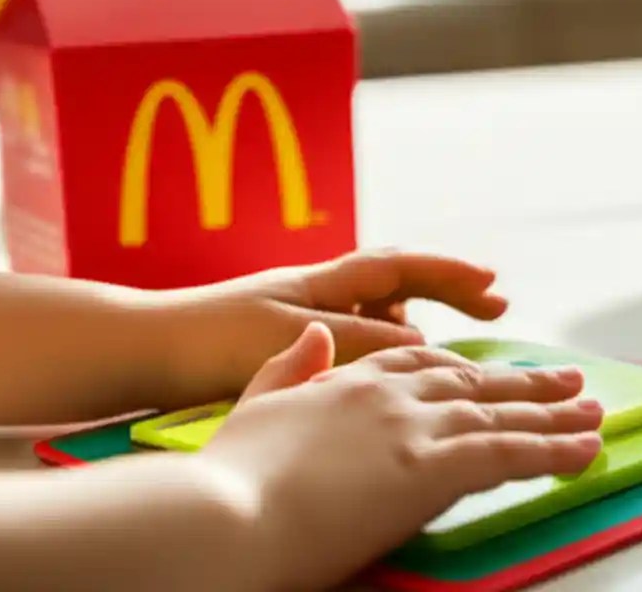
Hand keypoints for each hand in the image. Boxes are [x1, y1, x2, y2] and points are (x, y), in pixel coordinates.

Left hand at [145, 250, 508, 408]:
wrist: (144, 351)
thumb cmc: (213, 342)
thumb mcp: (295, 339)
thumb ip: (360, 342)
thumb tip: (423, 341)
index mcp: (323, 282)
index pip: (403, 266)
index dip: (453, 274)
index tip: (497, 286)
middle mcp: (318, 292)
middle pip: (399, 281)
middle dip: (449, 290)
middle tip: (496, 307)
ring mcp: (302, 317)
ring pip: (377, 312)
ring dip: (414, 321)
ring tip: (440, 351)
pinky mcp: (284, 345)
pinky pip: (352, 338)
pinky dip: (379, 347)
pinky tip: (380, 376)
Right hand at [197, 323, 603, 590]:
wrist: (222, 516)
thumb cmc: (227, 479)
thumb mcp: (251, 407)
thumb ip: (287, 369)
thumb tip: (314, 338)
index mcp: (346, 382)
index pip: (420, 365)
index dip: (463, 368)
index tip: (490, 371)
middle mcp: (388, 396)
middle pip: (473, 383)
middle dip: (523, 383)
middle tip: (567, 381)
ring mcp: (413, 428)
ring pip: (501, 414)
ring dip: (555, 415)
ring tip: (594, 412)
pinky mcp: (432, 469)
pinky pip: (510, 454)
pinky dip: (554, 450)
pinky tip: (585, 451)